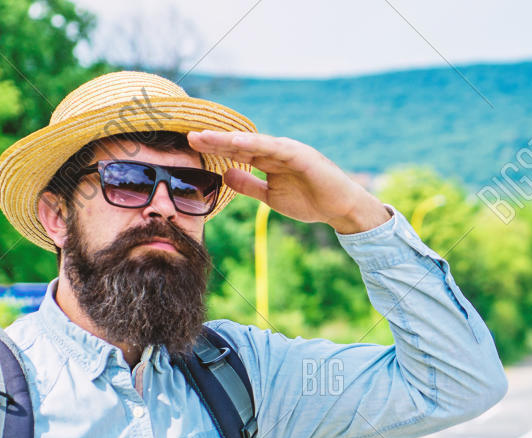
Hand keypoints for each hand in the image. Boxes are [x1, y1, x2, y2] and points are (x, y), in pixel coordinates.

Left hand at [187, 130, 390, 234]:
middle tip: (191, 136)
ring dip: (230, 139)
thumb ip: (249, 185)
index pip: (237, 151)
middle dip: (216, 140)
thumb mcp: (271, 197)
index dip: (215, 148)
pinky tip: (239, 144)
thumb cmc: (310, 200)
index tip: (192, 144)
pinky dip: (257, 145)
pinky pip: (275, 149)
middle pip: (241, 143)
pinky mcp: (301, 155)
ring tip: (207, 137)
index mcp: (269, 160)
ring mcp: (288, 151)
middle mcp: (276, 151)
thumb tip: (226, 173)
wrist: (341, 208)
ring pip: (254, 142)